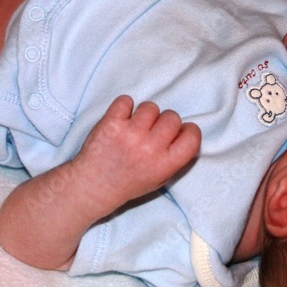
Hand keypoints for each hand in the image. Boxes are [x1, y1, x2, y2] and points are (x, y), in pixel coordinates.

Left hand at [76, 96, 200, 205]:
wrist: (94, 185)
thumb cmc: (128, 182)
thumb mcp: (160, 179)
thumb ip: (174, 157)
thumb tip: (183, 132)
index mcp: (165, 164)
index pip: (192, 136)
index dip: (187, 131)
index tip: (177, 133)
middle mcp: (150, 148)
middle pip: (172, 117)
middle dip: (164, 122)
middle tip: (151, 132)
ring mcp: (130, 134)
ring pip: (150, 107)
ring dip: (144, 115)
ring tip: (134, 128)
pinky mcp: (111, 123)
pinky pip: (126, 101)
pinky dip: (123, 107)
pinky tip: (121, 120)